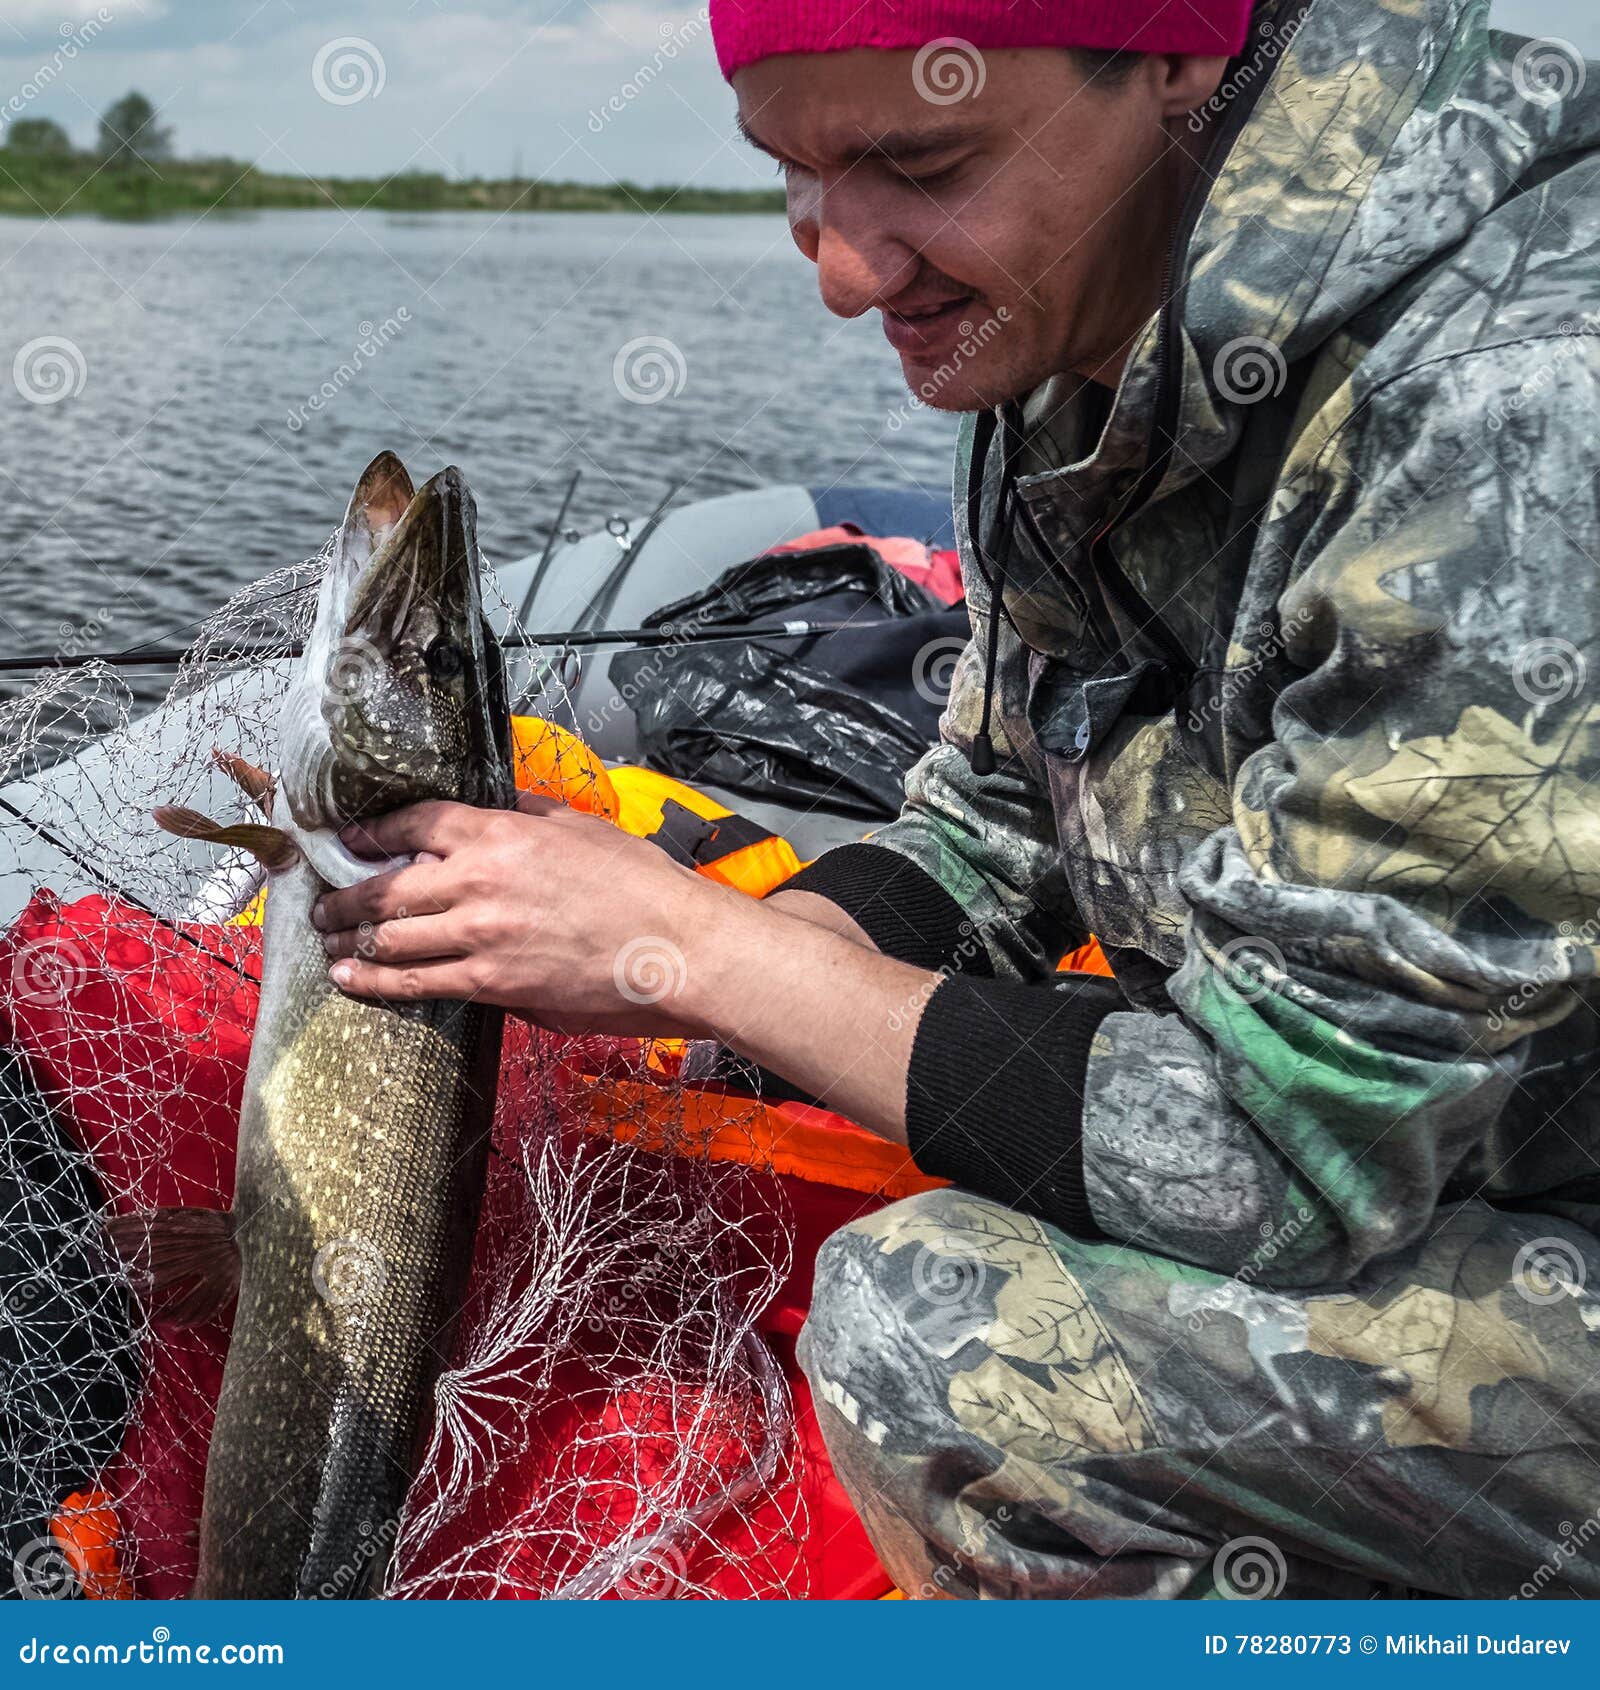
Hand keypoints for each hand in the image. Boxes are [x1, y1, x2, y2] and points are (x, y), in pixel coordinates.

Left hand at [312, 795, 734, 1035]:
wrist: (675, 946)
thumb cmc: (640, 884)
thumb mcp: (581, 826)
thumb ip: (526, 812)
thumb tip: (493, 807)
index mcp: (500, 832)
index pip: (413, 823)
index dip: (371, 833)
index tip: (350, 841)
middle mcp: (478, 880)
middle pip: (384, 888)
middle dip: (344, 895)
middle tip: (323, 902)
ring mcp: (481, 936)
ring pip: (389, 940)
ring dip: (348, 941)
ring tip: (329, 941)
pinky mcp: (493, 983)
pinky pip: (416, 984)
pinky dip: (373, 983)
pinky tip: (350, 979)